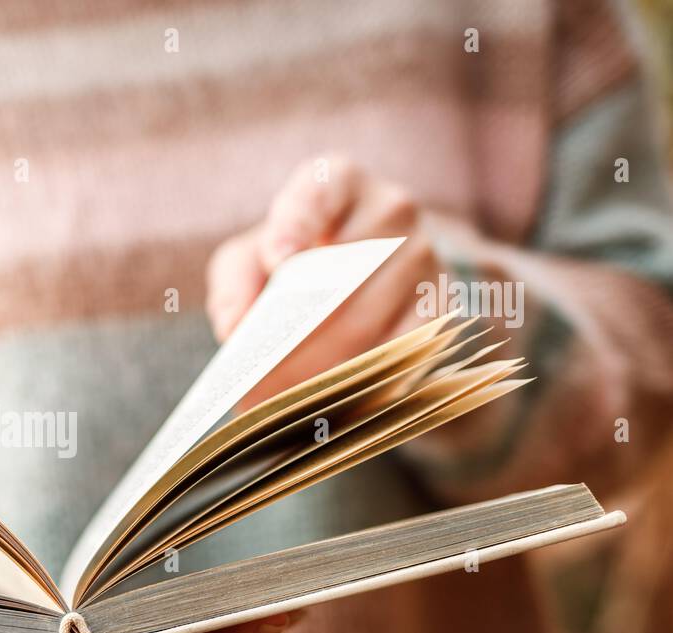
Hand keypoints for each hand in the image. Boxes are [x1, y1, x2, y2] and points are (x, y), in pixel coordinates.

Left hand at [206, 155, 442, 406]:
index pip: (320, 192)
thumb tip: (237, 327)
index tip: (278, 262)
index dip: (298, 226)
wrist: (356, 274)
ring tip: (278, 402)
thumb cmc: (290, 263)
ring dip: (318, 367)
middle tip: (256, 376)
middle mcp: (391, 209)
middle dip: (294, 332)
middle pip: (341, 274)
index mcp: (338, 182)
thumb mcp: (249, 260)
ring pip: (367, 320)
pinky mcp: (442, 305)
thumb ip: (234, 283)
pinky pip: (401, 351)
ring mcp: (425, 254)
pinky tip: (327, 405)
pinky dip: (361, 383)